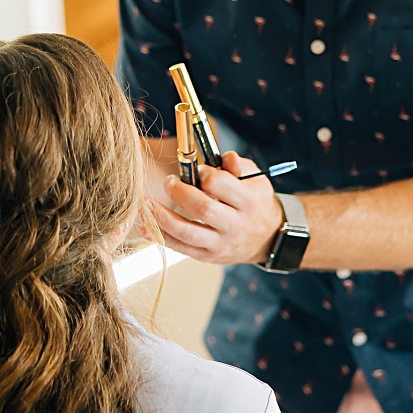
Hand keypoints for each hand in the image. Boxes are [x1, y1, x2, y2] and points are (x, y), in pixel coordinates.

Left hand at [146, 150, 285, 265]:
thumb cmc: (256, 203)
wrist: (268, 239)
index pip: (220, 184)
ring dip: (162, 217)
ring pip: (187, 232)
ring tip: (145, 204)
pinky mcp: (208, 256)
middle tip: (168, 181)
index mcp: (248, 201)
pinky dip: (161, 238)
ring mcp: (220, 243)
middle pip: (202, 208)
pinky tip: (146, 227)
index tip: (196, 169)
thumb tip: (225, 156)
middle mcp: (234, 225)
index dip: (203, 173)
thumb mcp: (256, 181)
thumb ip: (239, 165)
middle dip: (179, 192)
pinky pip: (181, 248)